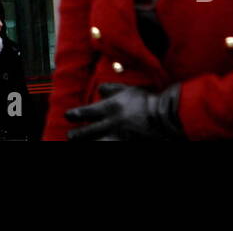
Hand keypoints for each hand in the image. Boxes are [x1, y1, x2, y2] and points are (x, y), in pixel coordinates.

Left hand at [64, 83, 182, 139]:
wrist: (164, 117)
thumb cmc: (147, 101)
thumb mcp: (128, 90)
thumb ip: (112, 89)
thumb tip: (99, 89)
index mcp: (111, 108)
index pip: (87, 112)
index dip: (75, 114)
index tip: (68, 116)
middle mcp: (112, 123)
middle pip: (89, 132)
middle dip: (77, 135)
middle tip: (70, 136)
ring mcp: (119, 136)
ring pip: (98, 141)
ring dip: (90, 142)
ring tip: (83, 144)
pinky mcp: (127, 143)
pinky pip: (112, 144)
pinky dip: (105, 144)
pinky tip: (103, 143)